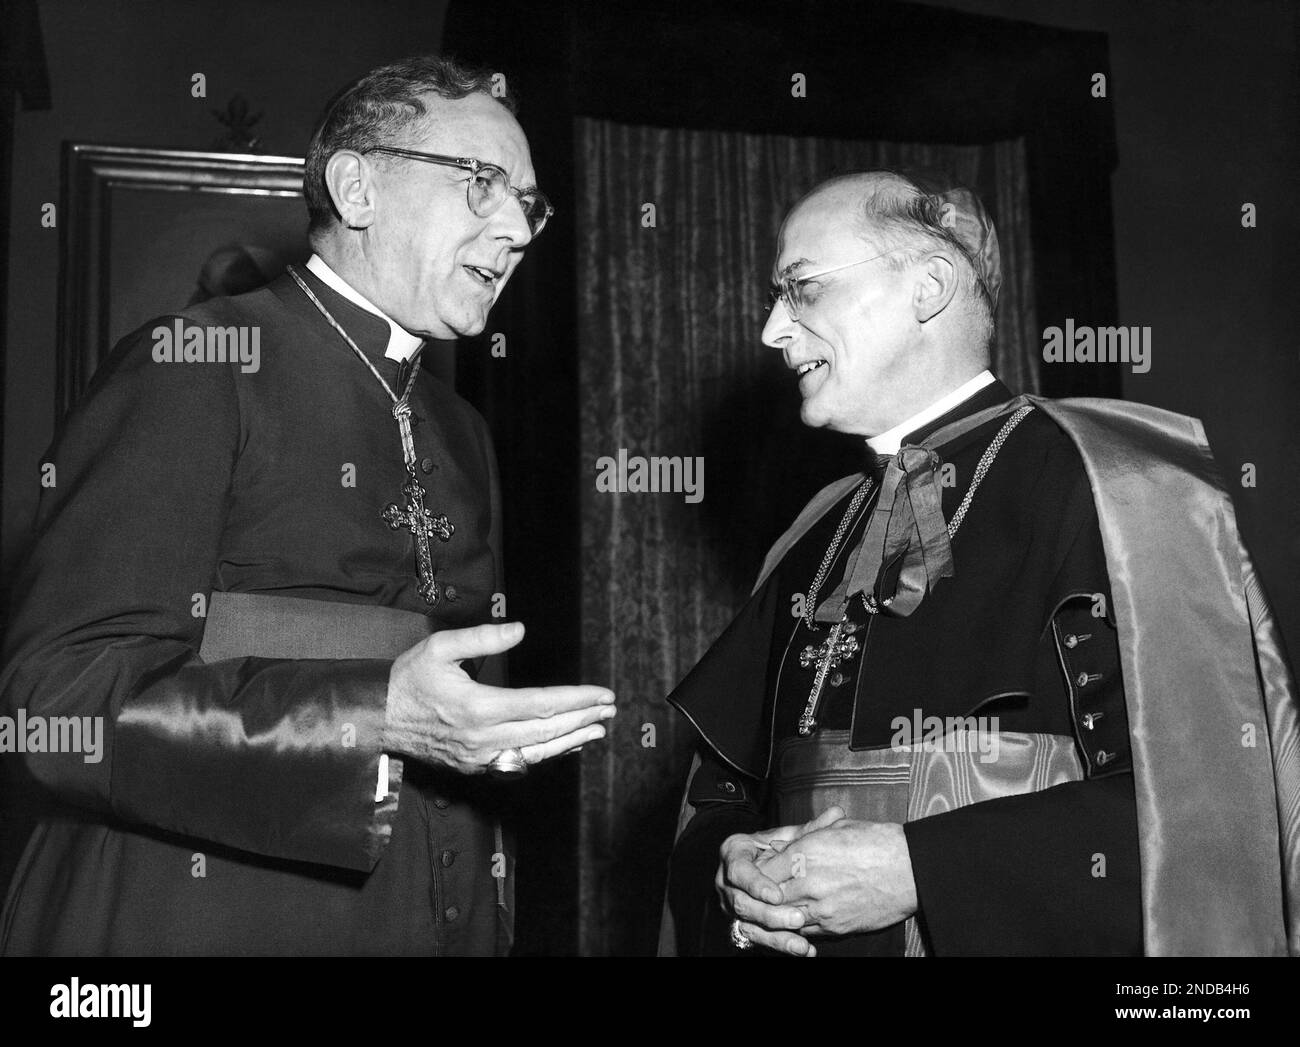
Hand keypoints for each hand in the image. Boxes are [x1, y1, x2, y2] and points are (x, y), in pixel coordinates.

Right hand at [384, 621, 614, 773]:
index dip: (577, 699)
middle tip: (610, 709)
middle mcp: (484, 738)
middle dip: (583, 718)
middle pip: (547, 730)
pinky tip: (564, 744)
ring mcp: (481, 757)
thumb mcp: (440, 647)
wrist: (379, 719)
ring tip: (597, 729)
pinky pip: (521, 762)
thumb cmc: (409, 680)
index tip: (602, 693)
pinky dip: (548, 753)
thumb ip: (483, 638)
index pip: (542, 704)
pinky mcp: (476, 767)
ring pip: (537, 751)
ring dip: (572, 740)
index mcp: (478, 706)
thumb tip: (520, 629)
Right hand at [715, 805, 845, 956]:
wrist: (767, 870)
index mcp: (734, 853)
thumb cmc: (781, 849)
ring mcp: (733, 905)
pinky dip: (781, 945)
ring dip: (777, 935)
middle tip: (797, 918)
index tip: (777, 894)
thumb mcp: (793, 838)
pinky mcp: (743, 924)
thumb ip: (812, 829)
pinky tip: (803, 949)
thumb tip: (837, 813)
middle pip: (742, 903)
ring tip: (802, 941)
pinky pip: (758, 940)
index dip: (756, 884)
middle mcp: (727, 881)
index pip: (738, 870)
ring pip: (749, 925)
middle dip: (770, 914)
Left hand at [756, 819, 917, 936]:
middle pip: (769, 898)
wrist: (910, 868)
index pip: (762, 871)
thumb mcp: (835, 828)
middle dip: (761, 898)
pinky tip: (796, 920)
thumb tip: (779, 846)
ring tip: (773, 910)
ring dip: (777, 915)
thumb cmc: (875, 842)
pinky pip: (806, 932)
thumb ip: (803, 838)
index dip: (755, 874)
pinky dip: (797, 927)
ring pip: (784, 918)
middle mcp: (809, 883)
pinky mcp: (836, 927)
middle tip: (756, 896)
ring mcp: (822, 908)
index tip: (754, 874)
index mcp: (806, 853)